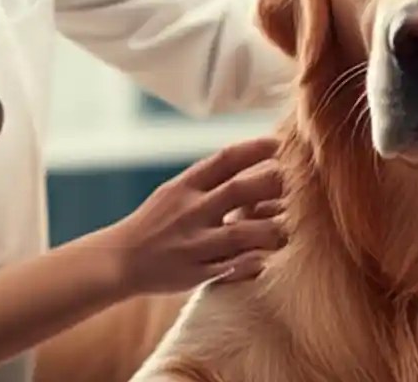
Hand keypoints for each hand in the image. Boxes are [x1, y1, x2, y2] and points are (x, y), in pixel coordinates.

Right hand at [97, 137, 287, 295]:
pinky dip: (254, 262)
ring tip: (289, 227)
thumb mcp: (174, 193)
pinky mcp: (196, 272)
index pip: (225, 159)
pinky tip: (269, 257)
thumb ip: (208, 182)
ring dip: (271, 229)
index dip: (255, 149)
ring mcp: (194, 243)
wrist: (120, 259)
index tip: (280, 144)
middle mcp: (190, 211)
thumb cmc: (154, 223)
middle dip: (272, 184)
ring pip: (242, 233)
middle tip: (296, 183)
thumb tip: (250, 165)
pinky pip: (233, 267)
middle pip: (238, 190)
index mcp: (184, 187)